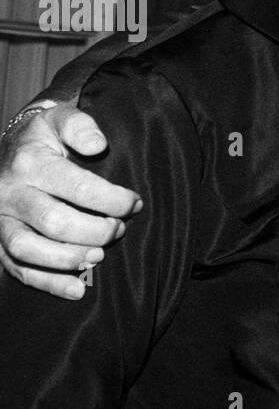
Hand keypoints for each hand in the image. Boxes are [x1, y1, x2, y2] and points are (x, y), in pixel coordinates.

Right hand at [0, 102, 140, 298]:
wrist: (11, 150)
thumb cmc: (44, 139)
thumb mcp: (59, 119)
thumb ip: (80, 125)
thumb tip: (98, 145)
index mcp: (30, 163)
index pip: (76, 187)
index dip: (111, 199)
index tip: (134, 203)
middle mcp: (10, 194)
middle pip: (54, 222)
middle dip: (96, 230)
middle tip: (119, 229)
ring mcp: (2, 220)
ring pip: (28, 249)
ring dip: (69, 258)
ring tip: (99, 255)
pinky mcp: (0, 242)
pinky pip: (17, 269)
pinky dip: (48, 283)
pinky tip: (77, 290)